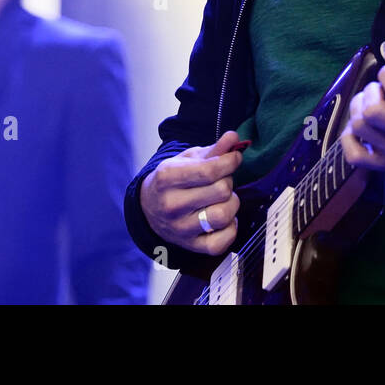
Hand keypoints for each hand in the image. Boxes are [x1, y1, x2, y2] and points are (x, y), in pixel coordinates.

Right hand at [140, 130, 242, 255]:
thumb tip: (234, 138)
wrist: (149, 209)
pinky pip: (223, 241)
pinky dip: (231, 228)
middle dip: (228, 181)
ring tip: (224, 198)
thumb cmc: (173, 180)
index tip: (235, 157)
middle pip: (221, 191)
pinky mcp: (191, 246)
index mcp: (167, 178)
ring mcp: (180, 228)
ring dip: (232, 203)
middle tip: (223, 179)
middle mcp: (171, 205)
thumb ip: (213, 150)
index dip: (230, 161)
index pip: (210, 170)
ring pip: (223, 215)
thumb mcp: (187, 160)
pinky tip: (224, 218)